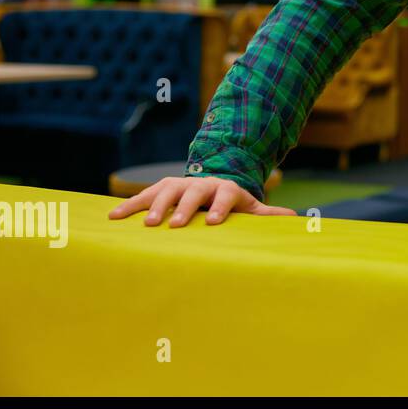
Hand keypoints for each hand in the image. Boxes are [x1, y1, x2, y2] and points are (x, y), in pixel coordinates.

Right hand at [108, 175, 296, 226]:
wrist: (210, 184)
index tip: (214, 221)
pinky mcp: (161, 189)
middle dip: (185, 208)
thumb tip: (295, 218)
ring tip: (146, 224)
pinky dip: (128, 206)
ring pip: (166, 192)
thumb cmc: (231, 203)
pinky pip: (142, 196)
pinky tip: (112, 218)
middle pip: (193, 193)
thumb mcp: (249, 206)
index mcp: (225, 189)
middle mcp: (200, 183)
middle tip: (177, 225)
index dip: (221, 207)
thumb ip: (266, 214)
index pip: (225, 195)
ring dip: (155, 206)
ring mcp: (179, 185)